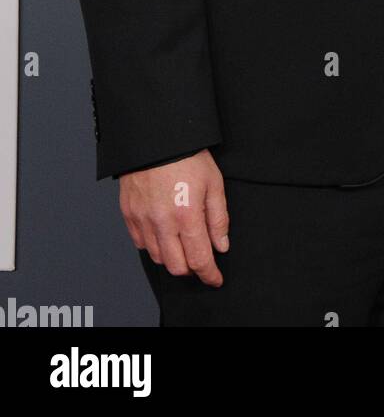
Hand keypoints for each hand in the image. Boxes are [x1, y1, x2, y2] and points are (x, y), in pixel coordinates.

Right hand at [120, 149, 229, 286]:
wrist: (157, 137)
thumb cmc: (188, 156)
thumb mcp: (214, 183)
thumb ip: (218, 218)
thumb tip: (221, 245)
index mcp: (186, 215)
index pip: (199, 259)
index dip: (209, 274)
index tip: (215, 278)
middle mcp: (162, 222)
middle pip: (176, 266)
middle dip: (191, 269)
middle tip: (200, 260)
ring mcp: (142, 219)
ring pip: (157, 257)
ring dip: (172, 257)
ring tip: (182, 243)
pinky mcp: (129, 214)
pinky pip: (140, 243)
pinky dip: (153, 244)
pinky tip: (163, 233)